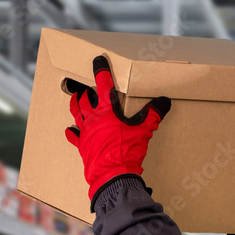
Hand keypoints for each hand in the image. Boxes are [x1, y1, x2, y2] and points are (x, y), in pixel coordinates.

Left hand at [62, 55, 170, 204]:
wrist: (113, 174)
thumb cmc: (127, 150)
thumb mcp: (144, 130)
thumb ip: (154, 114)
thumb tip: (164, 101)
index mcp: (107, 110)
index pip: (103, 84)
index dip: (101, 70)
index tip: (98, 60)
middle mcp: (92, 118)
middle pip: (84, 99)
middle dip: (85, 91)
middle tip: (86, 86)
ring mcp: (85, 132)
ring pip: (76, 113)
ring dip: (75, 105)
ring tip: (75, 99)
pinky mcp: (82, 146)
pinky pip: (73, 136)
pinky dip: (72, 132)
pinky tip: (70, 130)